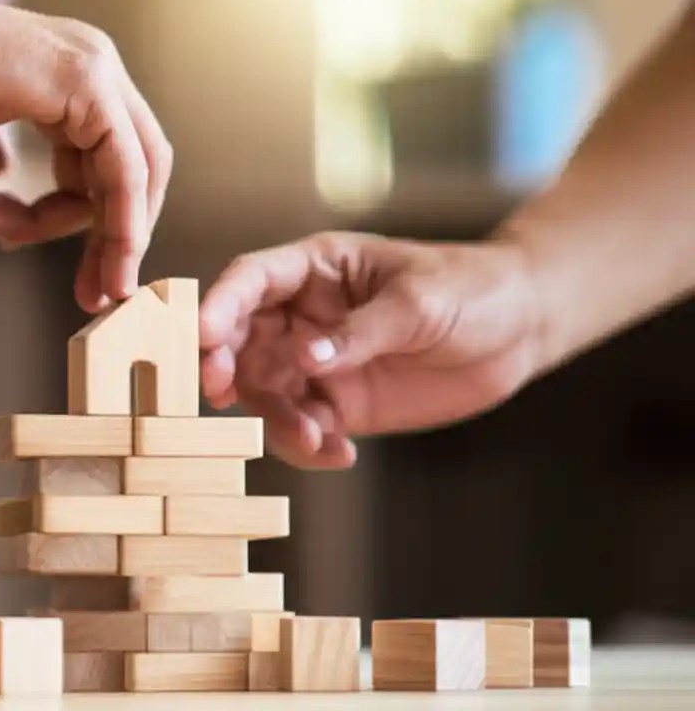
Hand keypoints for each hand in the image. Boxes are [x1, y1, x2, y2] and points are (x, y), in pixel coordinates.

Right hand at [0, 0, 171, 311]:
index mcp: (66, 79)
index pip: (106, 166)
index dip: (97, 226)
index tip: (82, 279)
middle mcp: (91, 69)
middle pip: (132, 174)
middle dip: (114, 241)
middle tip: (93, 296)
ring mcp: (94, 72)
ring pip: (134, 177)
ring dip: (107, 242)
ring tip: (44, 264)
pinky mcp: (88, 85)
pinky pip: (125, 171)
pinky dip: (121, 224)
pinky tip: (108, 265)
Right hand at [199, 232, 542, 468]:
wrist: (521, 330)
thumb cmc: (472, 290)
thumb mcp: (421, 302)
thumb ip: (361, 331)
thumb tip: (306, 359)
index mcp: (315, 268)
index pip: (250, 280)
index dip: (219, 305)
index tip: (200, 335)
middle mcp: (301, 315)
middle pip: (239, 340)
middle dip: (225, 368)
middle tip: (222, 394)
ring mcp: (315, 363)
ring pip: (265, 393)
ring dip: (275, 419)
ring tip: (315, 438)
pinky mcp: (337, 404)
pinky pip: (302, 428)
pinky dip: (309, 446)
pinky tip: (340, 454)